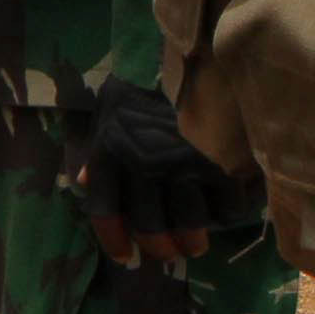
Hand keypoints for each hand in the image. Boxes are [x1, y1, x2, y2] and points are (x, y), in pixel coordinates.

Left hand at [86, 81, 238, 263]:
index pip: (105, 212)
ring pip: (188, 226)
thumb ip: (100, 150)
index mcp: (112, 153)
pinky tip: (225, 211)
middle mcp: (142, 165)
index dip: (114, 240)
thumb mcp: (111, 114)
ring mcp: (182, 167)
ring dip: (192, 243)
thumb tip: (86, 181)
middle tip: (168, 253)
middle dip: (159, 248)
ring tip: (196, 245)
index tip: (125, 257)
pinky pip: (226, 207)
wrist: (195, 56)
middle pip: (150, 228)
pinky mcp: (219, 165)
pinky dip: (228, 214)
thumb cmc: (147, 87)